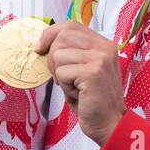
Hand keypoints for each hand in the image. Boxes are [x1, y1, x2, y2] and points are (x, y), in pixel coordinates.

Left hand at [36, 21, 125, 145]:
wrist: (109, 123)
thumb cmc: (92, 99)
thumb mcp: (82, 70)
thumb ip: (71, 53)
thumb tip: (42, 44)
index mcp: (103, 44)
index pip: (71, 25)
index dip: (50, 34)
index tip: (39, 48)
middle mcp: (104, 47)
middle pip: (62, 37)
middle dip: (53, 58)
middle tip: (62, 77)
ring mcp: (100, 59)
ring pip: (59, 55)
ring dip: (60, 75)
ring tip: (74, 87)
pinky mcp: (93, 73)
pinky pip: (61, 72)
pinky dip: (64, 87)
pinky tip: (78, 94)